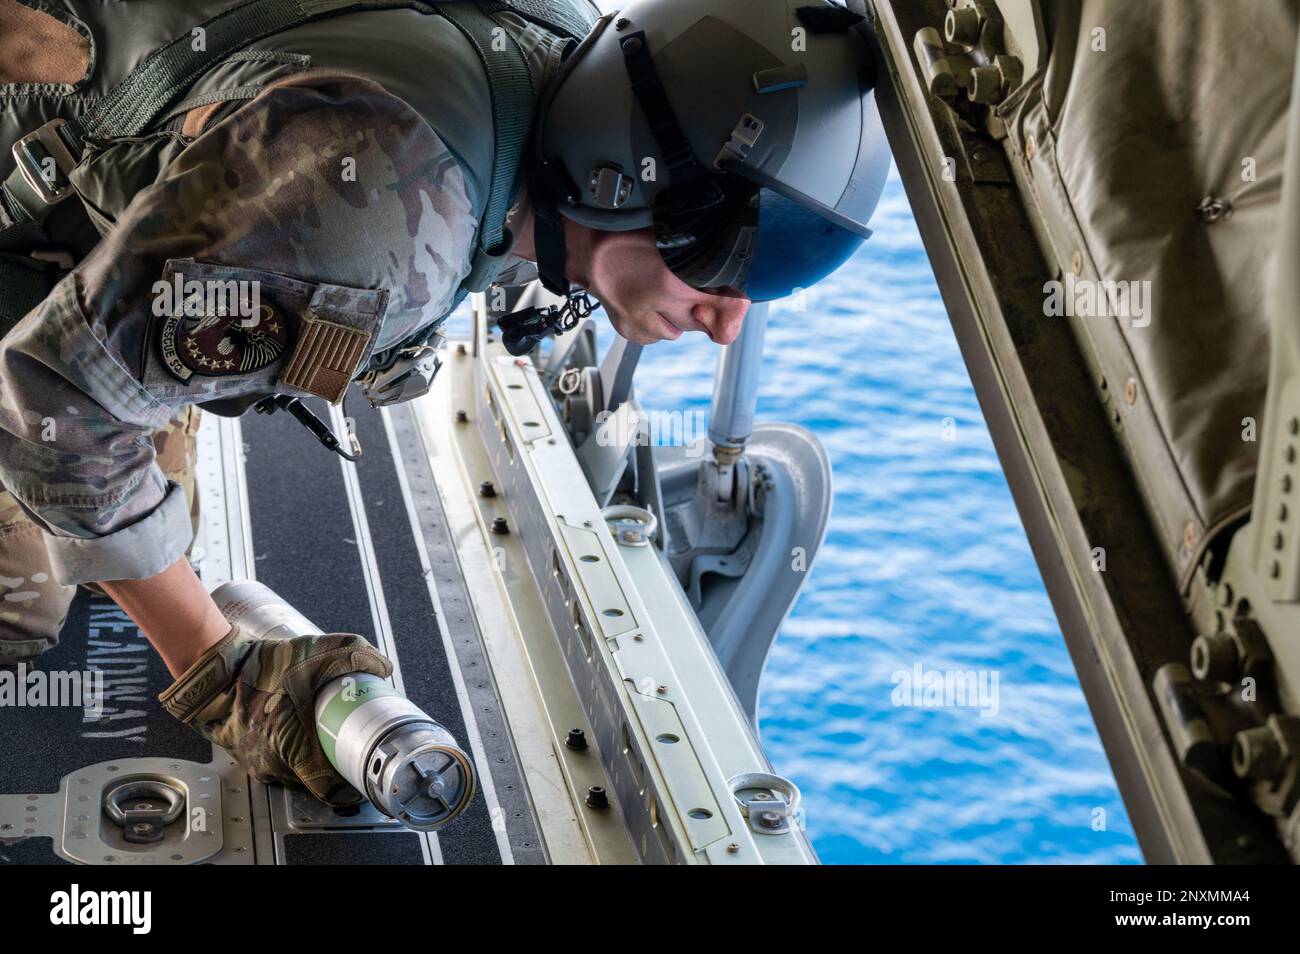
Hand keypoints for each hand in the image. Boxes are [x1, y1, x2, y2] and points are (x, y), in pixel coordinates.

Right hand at [159, 625, 392, 804]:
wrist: (217, 672)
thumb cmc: (264, 667)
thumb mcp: (317, 651)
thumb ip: (356, 655)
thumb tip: (383, 668)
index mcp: (293, 748)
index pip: (328, 788)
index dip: (348, 787)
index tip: (361, 776)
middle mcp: (274, 764)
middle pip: (314, 782)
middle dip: (333, 768)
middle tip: (349, 750)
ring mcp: (258, 764)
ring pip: (295, 775)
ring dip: (310, 763)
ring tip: (325, 740)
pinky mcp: (247, 758)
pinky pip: (277, 764)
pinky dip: (290, 755)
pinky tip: (298, 736)